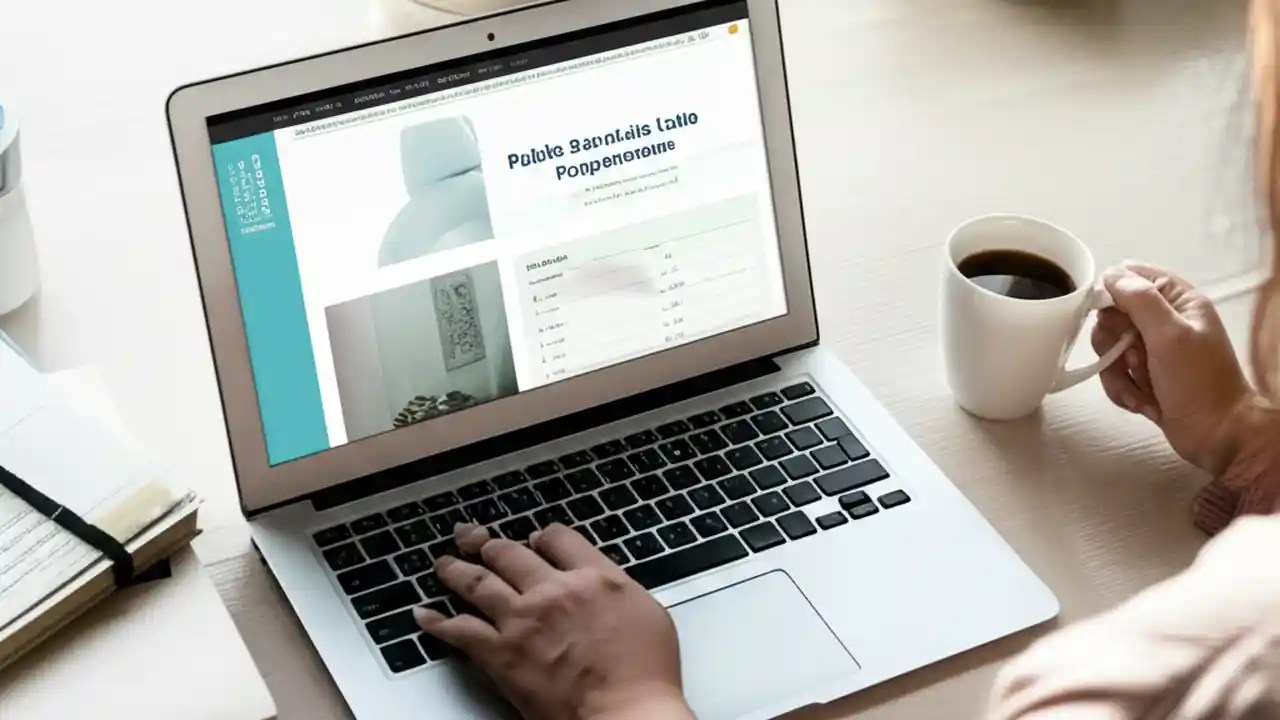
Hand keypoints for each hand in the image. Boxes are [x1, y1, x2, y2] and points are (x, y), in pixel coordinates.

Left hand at [413, 524, 691, 719]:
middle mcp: (552, 589)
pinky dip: (437, 620)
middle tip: (472, 538)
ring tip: (444, 564)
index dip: (541, 536)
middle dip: (486, 542)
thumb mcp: (647, 612)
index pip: (557, 537)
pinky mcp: (501, 653)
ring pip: (477, 581)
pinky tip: (425, 614)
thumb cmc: (645, 674)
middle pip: (510, 552)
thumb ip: (617, 587)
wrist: (625, 713)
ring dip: (455, 570)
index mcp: (592, 576)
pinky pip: (459, 629)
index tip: (534, 539)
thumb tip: (601, 580)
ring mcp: (522, 620)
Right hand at [1091, 261, 1254, 474]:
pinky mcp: (1144, 377)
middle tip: (1133, 359)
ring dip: (1117, 372)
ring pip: (1109, 349)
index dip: (1114, 294)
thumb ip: (1140, 300)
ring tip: (1141, 389)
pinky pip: (1114, 374)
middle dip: (1114, 343)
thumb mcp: (1170, 335)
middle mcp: (1164, 322)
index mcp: (1178, 302)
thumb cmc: (1198, 382)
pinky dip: (1123, 390)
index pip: (1133, 277)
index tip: (1113, 319)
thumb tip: (1111, 274)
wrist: (1217, 434)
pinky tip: (1143, 403)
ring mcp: (1153, 351)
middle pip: (1112, 316)